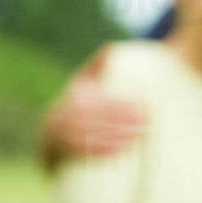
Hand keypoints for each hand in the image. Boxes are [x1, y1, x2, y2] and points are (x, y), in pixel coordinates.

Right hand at [39, 45, 147, 170]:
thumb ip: (99, 66)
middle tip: (149, 121)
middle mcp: (66, 116)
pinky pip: (88, 152)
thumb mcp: (83, 82)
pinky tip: (127, 148)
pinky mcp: (67, 153)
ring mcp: (65, 136)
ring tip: (143, 134)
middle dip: (125, 120)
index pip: (101, 101)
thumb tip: (112, 50)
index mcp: (75, 98)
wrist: (52, 134)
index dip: (123, 104)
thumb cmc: (77, 104)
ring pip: (94, 136)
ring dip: (120, 136)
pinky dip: (107, 151)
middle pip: (99, 119)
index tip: (145, 105)